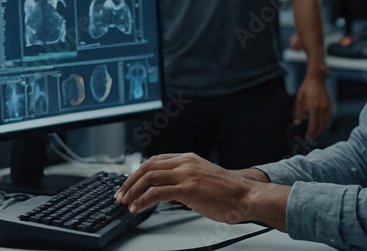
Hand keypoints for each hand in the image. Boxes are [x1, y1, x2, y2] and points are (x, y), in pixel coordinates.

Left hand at [115, 153, 286, 227]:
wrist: (246, 195)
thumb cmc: (228, 192)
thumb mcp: (201, 180)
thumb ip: (182, 182)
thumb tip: (164, 193)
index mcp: (188, 158)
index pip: (155, 160)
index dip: (138, 172)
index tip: (129, 184)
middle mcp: (185, 162)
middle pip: (147, 166)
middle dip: (130, 181)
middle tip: (120, 195)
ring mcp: (186, 174)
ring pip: (149, 177)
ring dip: (133, 190)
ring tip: (125, 202)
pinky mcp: (188, 189)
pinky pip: (158, 192)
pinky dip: (143, 200)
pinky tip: (137, 208)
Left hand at [294, 75, 332, 141]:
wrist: (317, 79)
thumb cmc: (307, 88)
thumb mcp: (299, 98)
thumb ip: (298, 112)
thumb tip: (296, 123)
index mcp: (314, 106)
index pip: (313, 124)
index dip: (311, 133)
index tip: (307, 138)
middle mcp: (322, 108)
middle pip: (320, 126)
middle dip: (316, 134)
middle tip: (310, 139)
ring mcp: (328, 107)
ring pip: (326, 123)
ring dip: (321, 131)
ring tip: (315, 135)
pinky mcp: (331, 106)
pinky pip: (329, 119)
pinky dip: (326, 125)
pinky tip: (322, 128)